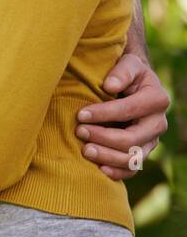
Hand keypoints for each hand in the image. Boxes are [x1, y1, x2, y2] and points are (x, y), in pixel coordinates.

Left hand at [76, 52, 169, 180]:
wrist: (133, 85)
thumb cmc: (126, 73)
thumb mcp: (128, 64)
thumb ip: (121, 72)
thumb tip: (110, 86)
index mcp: (156, 99)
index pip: (129, 110)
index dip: (104, 114)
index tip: (80, 114)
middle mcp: (158, 123)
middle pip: (132, 138)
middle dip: (103, 137)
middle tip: (79, 131)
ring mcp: (151, 140)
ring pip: (133, 158)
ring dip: (108, 156)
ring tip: (85, 150)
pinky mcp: (142, 152)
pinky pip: (133, 169)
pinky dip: (118, 172)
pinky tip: (100, 170)